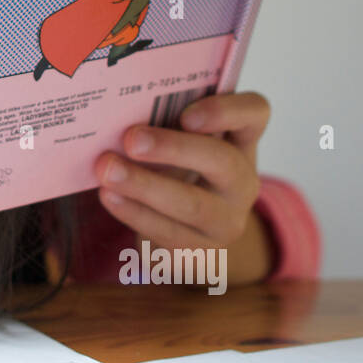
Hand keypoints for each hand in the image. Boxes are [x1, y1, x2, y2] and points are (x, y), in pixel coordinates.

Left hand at [94, 91, 271, 276]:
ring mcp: (227, 220)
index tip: (186, 114)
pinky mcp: (202, 251)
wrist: (185, 227)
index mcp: (241, 139)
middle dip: (174, 149)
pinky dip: (134, 213)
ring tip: (107, 170)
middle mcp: (242, 180)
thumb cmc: (177, 166)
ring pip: (194, 206)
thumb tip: (123, 115)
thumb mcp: (181, 140)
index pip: (255, 113)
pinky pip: (169, 234)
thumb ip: (165, 122)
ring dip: (145, 186)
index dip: (226, 111)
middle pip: (223, 161)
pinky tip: (109, 196)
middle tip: (131, 139)